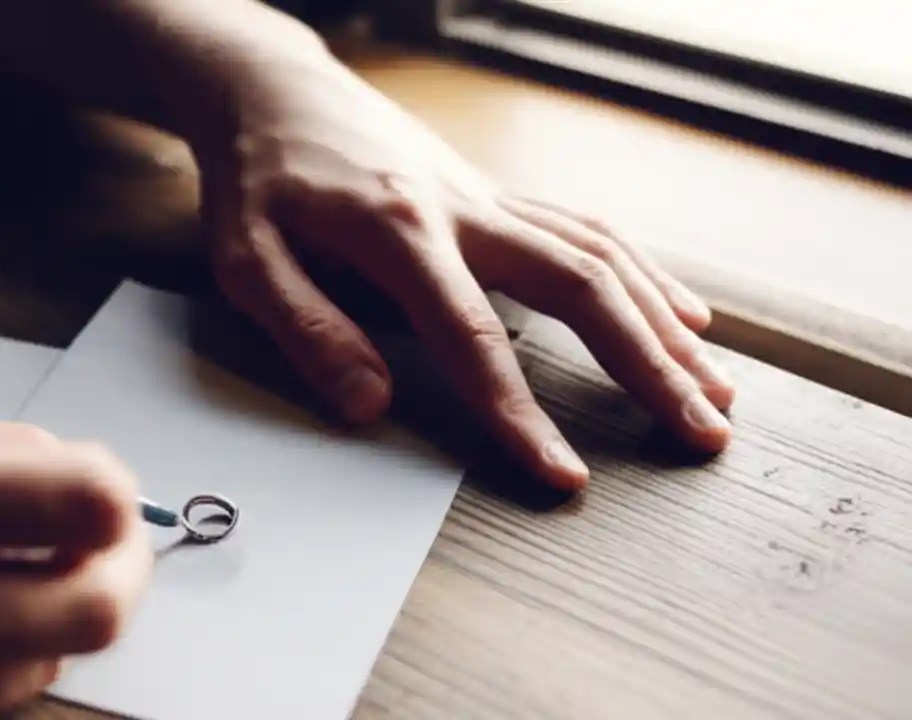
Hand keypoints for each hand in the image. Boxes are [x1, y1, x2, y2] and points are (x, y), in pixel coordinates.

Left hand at [191, 39, 734, 489]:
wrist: (276, 88)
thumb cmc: (257, 176)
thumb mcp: (247, 255)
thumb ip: (308, 328)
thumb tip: (371, 405)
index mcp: (398, 232)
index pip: (473, 337)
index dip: (522, 412)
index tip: (567, 475)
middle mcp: (463, 209)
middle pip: (579, 285)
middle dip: (646, 365)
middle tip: (702, 432)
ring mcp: (489, 196)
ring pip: (600, 254)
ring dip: (663, 323)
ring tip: (715, 389)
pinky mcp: (496, 194)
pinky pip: (587, 230)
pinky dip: (644, 273)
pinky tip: (681, 314)